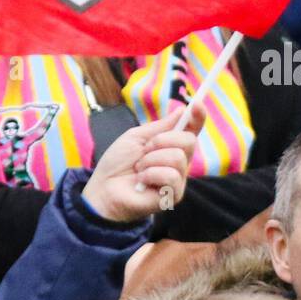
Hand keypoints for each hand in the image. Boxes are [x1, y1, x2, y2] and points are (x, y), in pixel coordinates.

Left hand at [82, 104, 203, 223]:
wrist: (102, 188)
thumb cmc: (116, 164)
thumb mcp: (136, 137)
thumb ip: (160, 126)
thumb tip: (181, 110)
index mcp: (170, 146)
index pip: (192, 130)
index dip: (198, 117)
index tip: (197, 104)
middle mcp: (178, 162)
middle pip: (189, 141)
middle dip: (162, 140)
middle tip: (144, 151)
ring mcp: (177, 179)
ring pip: (178, 157)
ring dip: (151, 160)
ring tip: (139, 170)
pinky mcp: (173, 195)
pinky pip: (171, 175)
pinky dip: (151, 174)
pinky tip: (142, 182)